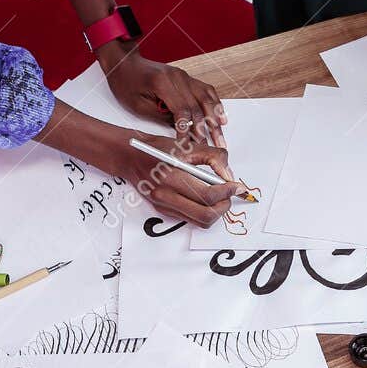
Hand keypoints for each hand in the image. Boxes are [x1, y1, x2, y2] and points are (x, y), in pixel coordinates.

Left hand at [105, 51, 227, 149]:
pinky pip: (207, 90)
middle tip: (211, 145)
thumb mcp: (137, 106)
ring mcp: (184, 76)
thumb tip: (181, 129)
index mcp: (162, 83)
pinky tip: (221, 117)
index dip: (187, 130)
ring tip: (220, 135)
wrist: (125, 64)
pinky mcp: (187, 78)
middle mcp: (177, 77)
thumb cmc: (126, 83)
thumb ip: (161, 117)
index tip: (188, 144)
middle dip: (205, 128)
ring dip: (215, 118)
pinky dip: (215, 104)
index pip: (182, 111)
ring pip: (206, 98)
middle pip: (197, 106)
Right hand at [118, 132, 241, 227]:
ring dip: (215, 212)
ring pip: (200, 222)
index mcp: (172, 178)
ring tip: (220, 198)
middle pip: (206, 215)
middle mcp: (166, 196)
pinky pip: (190, 219)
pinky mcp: (164, 211)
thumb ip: (212, 156)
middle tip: (230, 195)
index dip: (227, 192)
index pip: (207, 195)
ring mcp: (164, 206)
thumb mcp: (186, 145)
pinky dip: (204, 212)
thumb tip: (228, 175)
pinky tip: (206, 199)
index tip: (236, 186)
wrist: (130, 156)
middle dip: (224, 206)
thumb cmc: (157, 148)